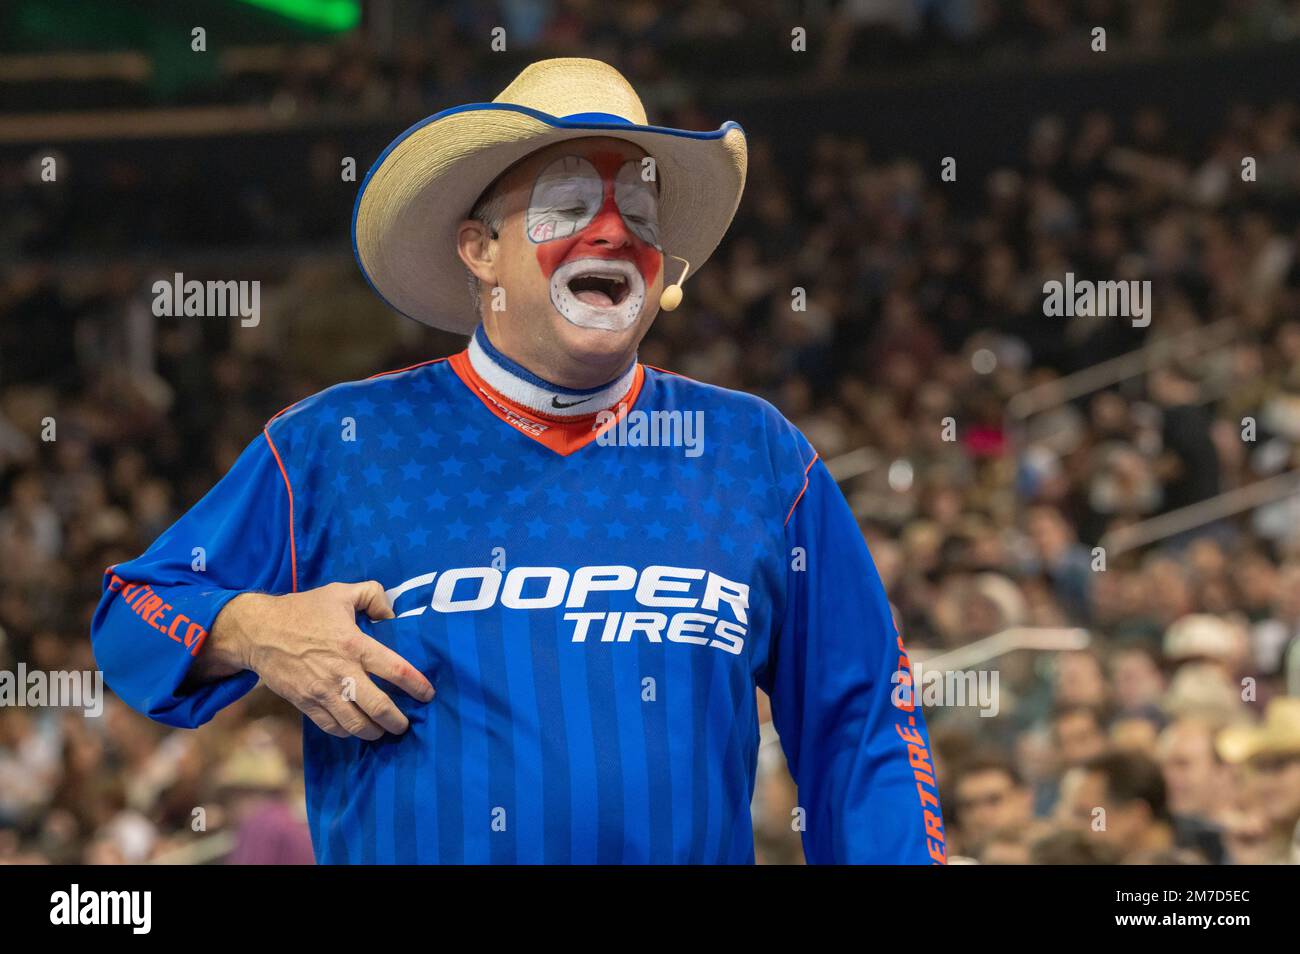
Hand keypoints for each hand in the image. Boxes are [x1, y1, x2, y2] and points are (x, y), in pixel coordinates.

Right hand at [200, 582, 433, 739]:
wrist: (258, 631)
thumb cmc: (303, 610)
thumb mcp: (341, 591)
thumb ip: (373, 595)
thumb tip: (392, 614)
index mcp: (354, 644)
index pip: (395, 670)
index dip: (416, 685)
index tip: (428, 694)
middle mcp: (341, 672)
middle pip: (378, 707)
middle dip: (397, 721)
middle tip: (405, 724)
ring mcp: (322, 692)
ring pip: (355, 724)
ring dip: (374, 732)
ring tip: (383, 730)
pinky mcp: (305, 703)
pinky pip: (332, 727)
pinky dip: (348, 732)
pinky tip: (356, 728)